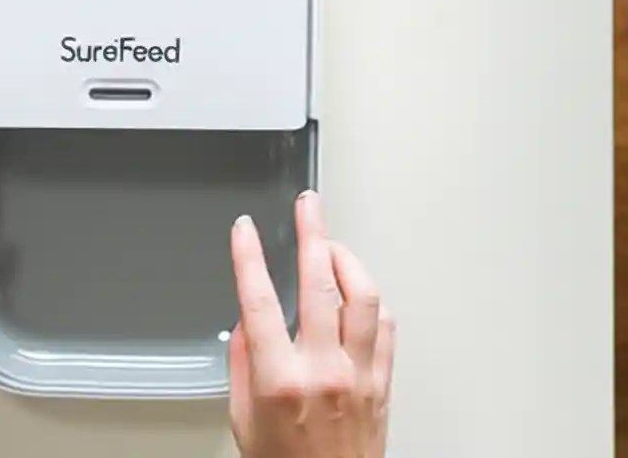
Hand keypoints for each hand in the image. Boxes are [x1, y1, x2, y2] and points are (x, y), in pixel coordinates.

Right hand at [228, 192, 395, 457]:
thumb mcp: (243, 421)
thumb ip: (243, 364)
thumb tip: (245, 321)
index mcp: (281, 380)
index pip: (260, 302)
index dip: (249, 258)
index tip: (245, 230)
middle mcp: (324, 371)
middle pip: (320, 283)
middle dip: (312, 233)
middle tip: (308, 206)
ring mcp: (360, 373)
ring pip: (364, 295)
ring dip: (347, 260)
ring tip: (332, 244)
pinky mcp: (383, 380)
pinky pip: (385, 323)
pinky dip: (371, 298)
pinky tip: (357, 291)